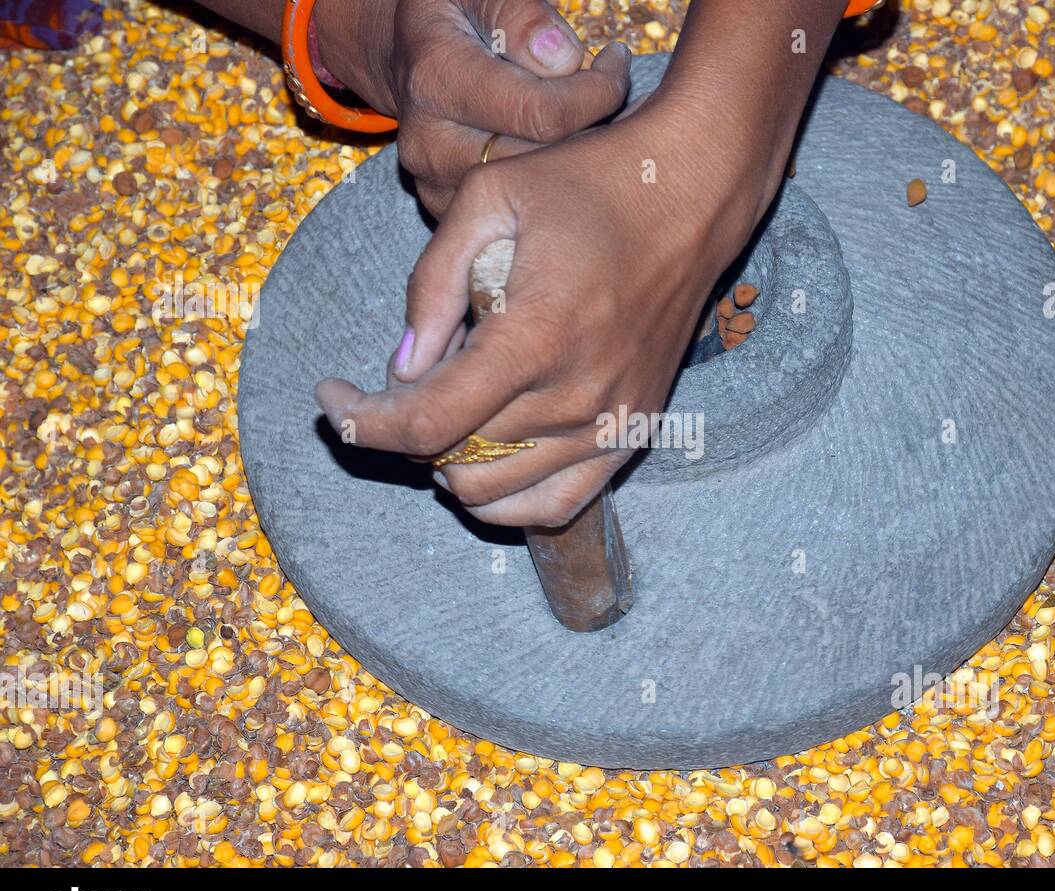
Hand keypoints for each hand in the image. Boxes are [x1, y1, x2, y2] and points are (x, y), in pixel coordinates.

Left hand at [315, 92, 772, 525]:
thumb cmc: (589, 187)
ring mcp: (609, 426)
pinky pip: (553, 506)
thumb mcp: (489, 198)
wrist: (691, 197)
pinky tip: (481, 462)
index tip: (331, 396)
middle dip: (400, 428)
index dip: (361, 420)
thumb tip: (402, 367)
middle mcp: (576, 398)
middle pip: (451, 460)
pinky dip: (504, 499)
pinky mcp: (631, 435)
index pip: (425, 423)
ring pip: (493, 492)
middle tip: (395, 381)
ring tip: (444, 408)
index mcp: (535, 338)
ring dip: (447, 462)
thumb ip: (433, 284)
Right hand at [381, 0, 630, 214]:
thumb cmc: (458, 13)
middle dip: (589, 131)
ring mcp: (435, 183)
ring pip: (531, 192)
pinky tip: (556, 150)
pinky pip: (514, 209)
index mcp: (436, 79)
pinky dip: (546, 184)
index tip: (616, 64)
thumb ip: (521, 15)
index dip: (597, 93)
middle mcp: (428, 142)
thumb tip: (563, 60)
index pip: (542, 113)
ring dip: (571, 162)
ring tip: (586, 122)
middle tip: (611, 99)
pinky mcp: (447, 209)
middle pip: (539, 161)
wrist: (410, 54)